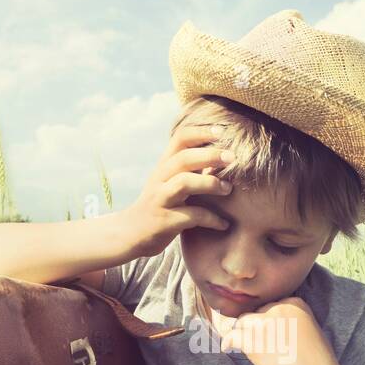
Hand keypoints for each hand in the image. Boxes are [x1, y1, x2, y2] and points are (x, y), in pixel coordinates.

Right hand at [116, 124, 235, 258]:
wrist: (131, 233)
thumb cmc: (160, 204)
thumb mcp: (170, 181)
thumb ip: (190, 167)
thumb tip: (221, 153)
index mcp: (164, 165)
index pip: (180, 138)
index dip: (202, 131)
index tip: (223, 131)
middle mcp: (160, 178)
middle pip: (184, 158)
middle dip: (211, 155)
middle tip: (233, 158)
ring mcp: (160, 199)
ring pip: (184, 183)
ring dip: (210, 184)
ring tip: (228, 189)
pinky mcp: (164, 221)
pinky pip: (190, 216)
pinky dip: (211, 219)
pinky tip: (224, 224)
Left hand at [215, 296, 337, 364]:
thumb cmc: (316, 362)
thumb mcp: (311, 331)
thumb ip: (292, 322)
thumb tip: (273, 327)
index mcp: (295, 303)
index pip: (272, 305)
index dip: (270, 321)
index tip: (272, 334)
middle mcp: (278, 307)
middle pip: (257, 312)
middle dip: (258, 327)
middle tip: (264, 345)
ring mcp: (263, 323)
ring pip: (242, 322)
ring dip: (244, 334)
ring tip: (248, 347)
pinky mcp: (252, 339)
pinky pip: (232, 336)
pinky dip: (229, 342)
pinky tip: (229, 348)